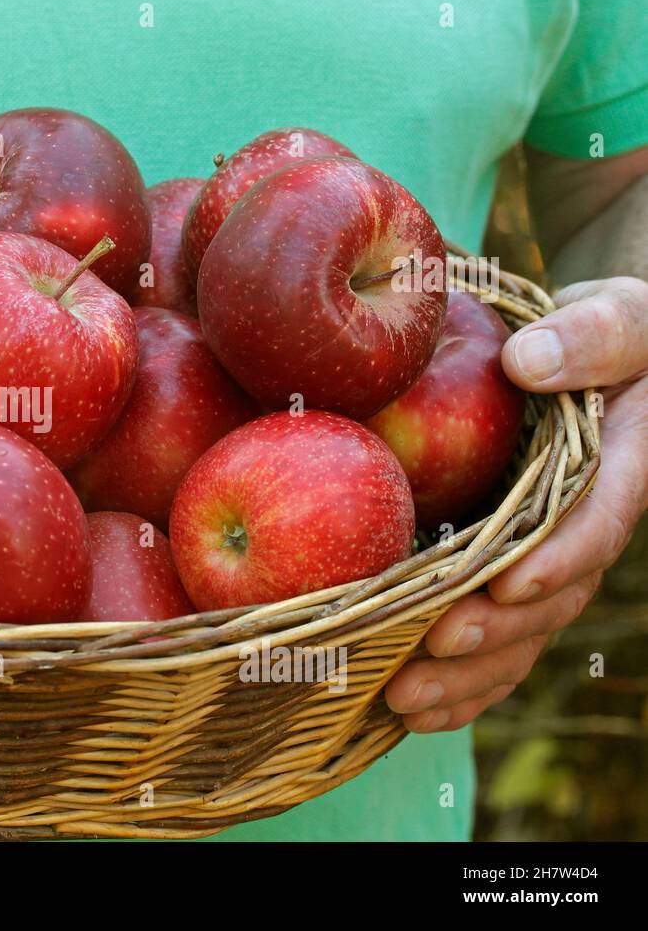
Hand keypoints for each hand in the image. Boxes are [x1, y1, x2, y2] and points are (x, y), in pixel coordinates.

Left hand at [386, 278, 647, 730]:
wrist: (599, 354)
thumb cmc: (612, 333)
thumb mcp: (625, 316)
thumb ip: (595, 334)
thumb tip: (528, 363)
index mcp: (624, 467)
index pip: (594, 520)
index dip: (555, 559)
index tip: (506, 585)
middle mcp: (587, 525)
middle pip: (549, 595)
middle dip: (495, 632)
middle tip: (432, 650)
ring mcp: (552, 556)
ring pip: (520, 631)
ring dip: (467, 673)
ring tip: (402, 700)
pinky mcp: (515, 569)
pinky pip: (498, 635)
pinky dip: (462, 678)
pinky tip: (410, 710)